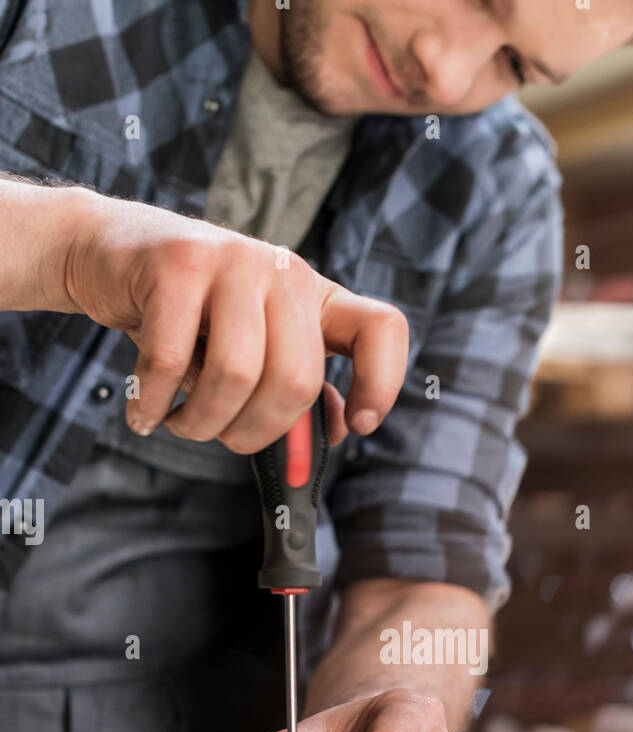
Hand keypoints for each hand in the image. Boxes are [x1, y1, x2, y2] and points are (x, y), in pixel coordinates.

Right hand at [64, 192, 407, 452]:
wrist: (109, 253)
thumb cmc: (187, 315)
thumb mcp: (252, 347)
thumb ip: (294, 384)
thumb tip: (334, 430)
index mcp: (314, 296)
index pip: (383, 328)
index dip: (381, 384)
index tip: (358, 425)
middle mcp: (285, 271)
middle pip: (297, 380)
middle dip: (255, 432)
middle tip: (222, 437)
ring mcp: (235, 260)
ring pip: (237, 375)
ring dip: (202, 422)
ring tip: (181, 422)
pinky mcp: (179, 261)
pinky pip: (173, 361)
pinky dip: (155, 403)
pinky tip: (145, 412)